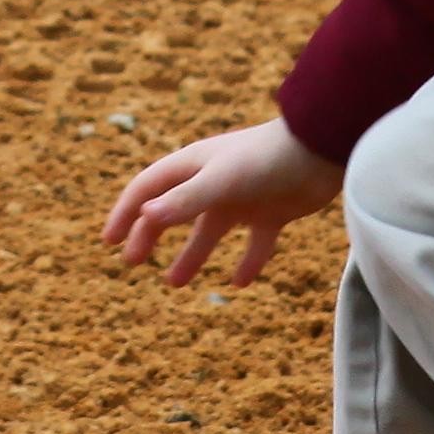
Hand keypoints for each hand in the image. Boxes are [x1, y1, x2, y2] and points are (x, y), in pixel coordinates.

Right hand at [103, 117, 338, 287]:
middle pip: (171, 211)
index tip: (110, 241)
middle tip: (133, 263)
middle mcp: (213, 182)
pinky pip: (254, 243)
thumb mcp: (221, 181)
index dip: (126, 213)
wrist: (322, 149)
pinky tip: (238, 283)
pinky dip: (246, 263)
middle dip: (150, 235)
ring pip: (208, 231)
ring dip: (191, 255)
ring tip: (174, 284)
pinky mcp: (271, 212)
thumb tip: (145, 217)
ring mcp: (242, 198)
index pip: (147, 189)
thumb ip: (185, 201)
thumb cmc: (266, 158)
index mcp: (193, 167)